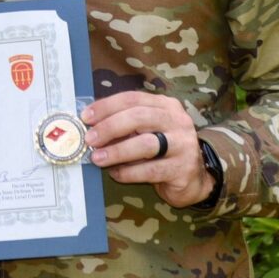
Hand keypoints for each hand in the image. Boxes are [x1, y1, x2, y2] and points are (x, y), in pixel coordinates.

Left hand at [81, 91, 210, 207]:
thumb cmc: (161, 150)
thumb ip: (123, 125)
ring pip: (146, 144)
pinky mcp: (184, 169)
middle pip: (139, 117)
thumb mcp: (145, 131)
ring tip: (97, 158)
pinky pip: (151, 170)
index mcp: (166, 105)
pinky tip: (116, 174)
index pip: (132, 99)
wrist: (193, 178)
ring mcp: (184, 145)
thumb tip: (90, 125)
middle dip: (110, 127)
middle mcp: (178, 121)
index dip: (106, 106)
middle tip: (90, 139)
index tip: (86, 117)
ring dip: (116, 151)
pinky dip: (129, 172)